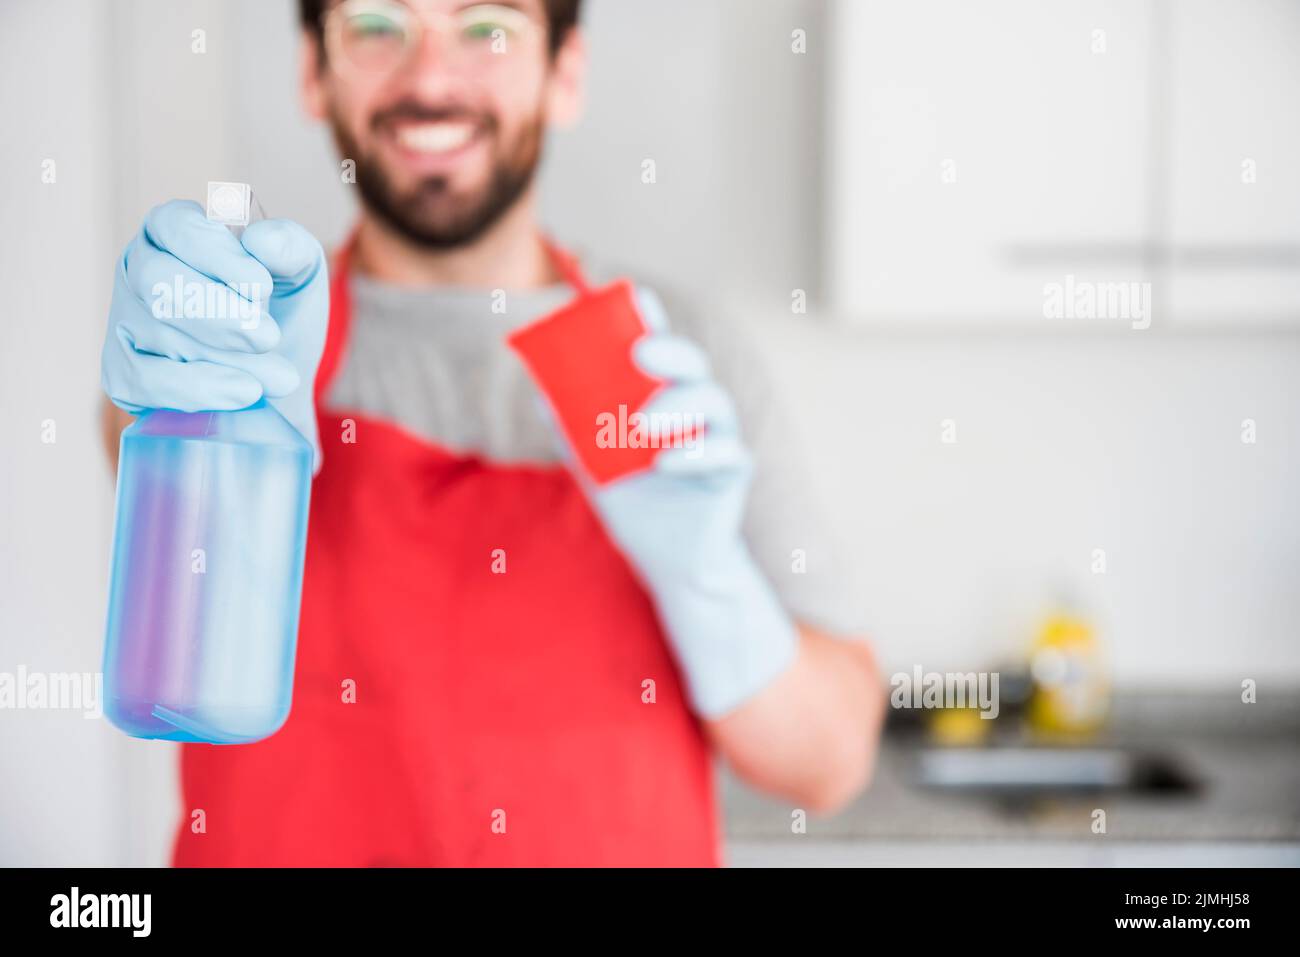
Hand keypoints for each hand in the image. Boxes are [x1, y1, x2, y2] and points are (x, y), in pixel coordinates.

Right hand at [101, 199, 328, 466]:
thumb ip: (290, 247)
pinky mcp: (123, 371)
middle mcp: (140, 268)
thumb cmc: (284, 311)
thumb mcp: (302, 272)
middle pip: (157, 282)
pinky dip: (197, 390)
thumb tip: (260, 240)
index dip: (216, 256)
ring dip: (224, 358)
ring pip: (157, 335)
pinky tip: (244, 392)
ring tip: (280, 376)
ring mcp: (125, 320)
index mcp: (175, 229)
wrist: (278, 376)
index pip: (177, 227)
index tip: (261, 287)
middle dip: (218, 314)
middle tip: (269, 338)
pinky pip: (143, 381)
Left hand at [576, 289, 797, 717]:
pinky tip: (668, 461)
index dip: (651, 319)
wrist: (667, 561)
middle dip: (668, 352)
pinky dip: (698, 454)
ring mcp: (717, 440)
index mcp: (662, 398)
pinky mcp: (731, 475)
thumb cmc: (634, 504)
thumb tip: (541, 395)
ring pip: (713, 404)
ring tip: (641, 423)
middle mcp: (694, 410)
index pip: (660, 349)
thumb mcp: (593, 465)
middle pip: (692, 365)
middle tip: (640, 352)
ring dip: (679, 406)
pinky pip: (726, 455)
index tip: (631, 296)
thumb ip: (573, 428)